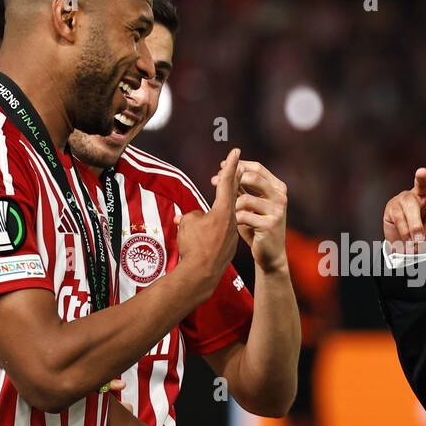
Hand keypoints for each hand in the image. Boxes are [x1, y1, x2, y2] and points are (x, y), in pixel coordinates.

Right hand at [176, 148, 240, 295]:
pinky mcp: (229, 247)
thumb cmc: (193, 245)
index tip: (237, 152)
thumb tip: (193, 217)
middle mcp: (230, 220)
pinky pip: (221, 234)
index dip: (230, 166)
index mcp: (222, 210)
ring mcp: (231, 234)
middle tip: (239, 164)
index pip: (227, 182)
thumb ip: (192, 215)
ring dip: (220, 209)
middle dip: (233, 180)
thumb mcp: (187, 223)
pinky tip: (206, 239)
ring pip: (223, 217)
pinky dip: (215, 230)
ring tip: (216, 208)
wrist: (200, 273)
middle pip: (232, 196)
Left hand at [212, 158, 287, 273]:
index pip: (258, 168)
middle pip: (254, 177)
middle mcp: (280, 196)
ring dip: (231, 206)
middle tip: (214, 183)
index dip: (238, 165)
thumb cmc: (257, 227)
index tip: (220, 167)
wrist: (269, 254)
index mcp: (277, 187)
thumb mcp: (250, 205)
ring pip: (246, 199)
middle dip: (231, 179)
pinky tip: (233, 225)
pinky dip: (234, 219)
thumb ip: (240, 188)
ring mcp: (277, 210)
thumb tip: (221, 172)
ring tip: (227, 213)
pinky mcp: (270, 224)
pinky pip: (244, 216)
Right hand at [382, 147, 425, 254]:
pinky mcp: (393, 206)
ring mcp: (407, 198)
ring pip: (410, 206)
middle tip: (422, 173)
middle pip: (422, 180)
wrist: (414, 252)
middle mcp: (423, 192)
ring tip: (418, 240)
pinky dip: (405, 230)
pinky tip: (408, 239)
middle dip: (422, 176)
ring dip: (415, 225)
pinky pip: (399, 216)